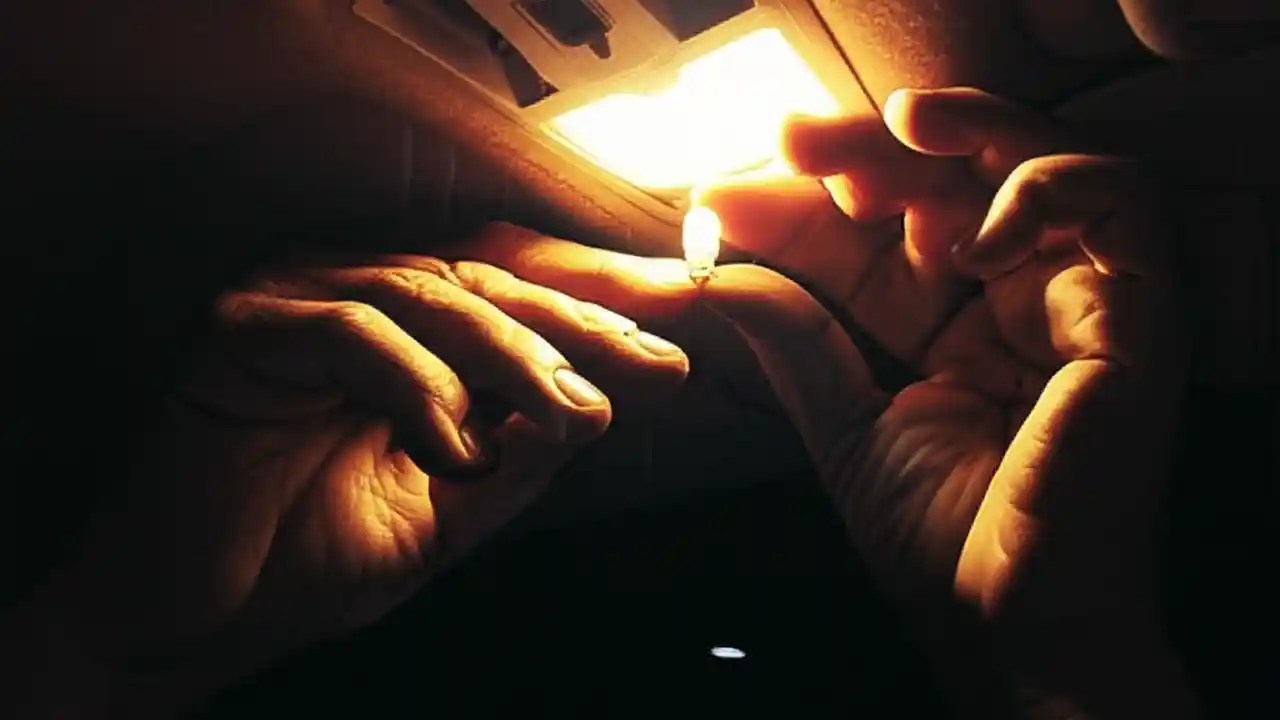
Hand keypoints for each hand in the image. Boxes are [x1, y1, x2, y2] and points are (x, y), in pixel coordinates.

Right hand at [6, 229, 688, 715]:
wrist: (186, 624)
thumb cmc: (304, 563)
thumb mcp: (445, 510)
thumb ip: (515, 458)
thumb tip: (599, 406)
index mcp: (397, 333)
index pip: (510, 304)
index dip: (596, 318)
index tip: (677, 357)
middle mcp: (347, 297)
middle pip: (484, 284)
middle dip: (580, 327)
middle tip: (658, 369)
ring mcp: (291, 303)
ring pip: (428, 297)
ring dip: (513, 356)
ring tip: (576, 412)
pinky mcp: (240, 330)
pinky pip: (349, 332)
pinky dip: (416, 382)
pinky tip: (455, 442)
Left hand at [460, 89, 1194, 715]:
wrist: (1008, 627)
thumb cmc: (939, 539)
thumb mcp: (843, 419)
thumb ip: (793, 337)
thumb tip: (715, 266)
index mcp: (945, 321)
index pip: (875, 232)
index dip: (807, 200)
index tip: (726, 193)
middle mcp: (1010, 298)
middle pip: (949, 178)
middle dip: (868, 145)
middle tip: (791, 138)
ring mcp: (1073, 300)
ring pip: (1040, 162)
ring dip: (963, 136)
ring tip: (888, 139)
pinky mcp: (1134, 316)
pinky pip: (1119, 207)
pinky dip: (1045, 194)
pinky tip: (969, 239)